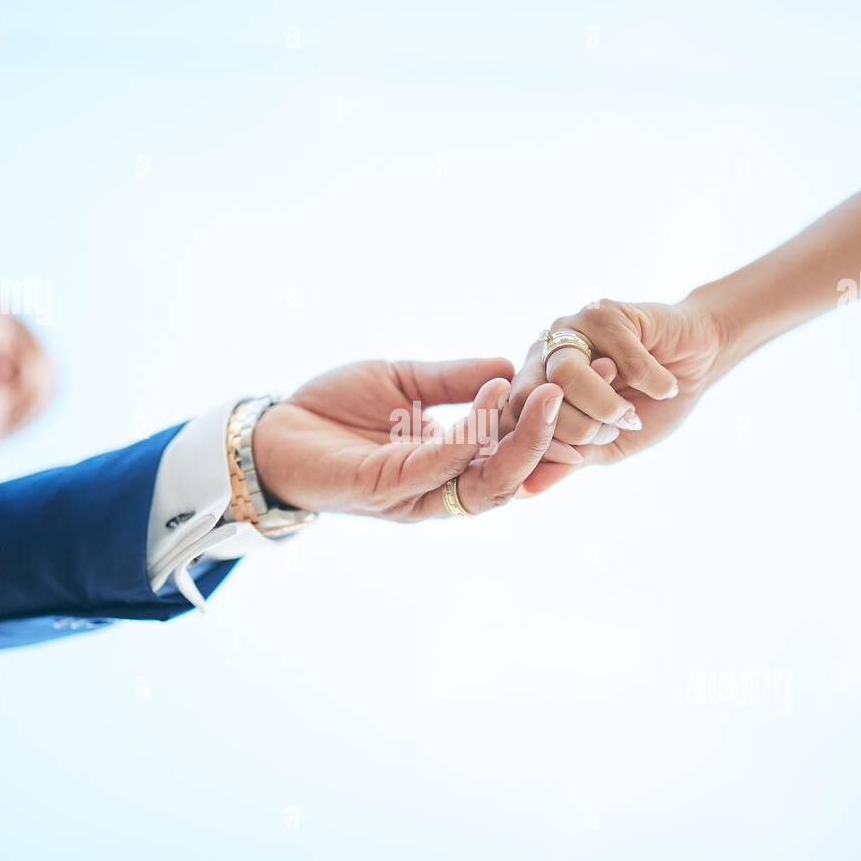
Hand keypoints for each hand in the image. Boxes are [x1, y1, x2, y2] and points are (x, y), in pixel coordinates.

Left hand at [251, 358, 571, 519]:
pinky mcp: (387, 489)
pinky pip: (441, 467)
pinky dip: (471, 434)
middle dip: (555, 435)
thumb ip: (454, 380)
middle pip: (516, 476)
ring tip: (547, 395)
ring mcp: (418, 492)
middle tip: (588, 388)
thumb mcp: (405, 384)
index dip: (555, 421)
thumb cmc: (333, 411)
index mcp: (452, 461)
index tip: (590, 376)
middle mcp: (443, 485)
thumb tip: (510, 368)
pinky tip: (491, 397)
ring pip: (489, 483)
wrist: (271, 432)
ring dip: (523, 440)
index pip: (517, 449)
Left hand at [500, 298, 723, 493]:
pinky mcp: (605, 311)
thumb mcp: (608, 444)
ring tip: (634, 412)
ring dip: (607, 406)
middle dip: (578, 429)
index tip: (585, 453)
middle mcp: (544, 353)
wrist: (698, 362)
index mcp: (536, 386)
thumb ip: (567, 461)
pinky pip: (618, 357)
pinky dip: (650, 381)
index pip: (512, 419)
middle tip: (615, 429)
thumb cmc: (649, 405)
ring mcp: (571, 328)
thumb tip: (523, 492)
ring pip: (565, 376)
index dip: (547, 446)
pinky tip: (664, 385)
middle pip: (532, 399)